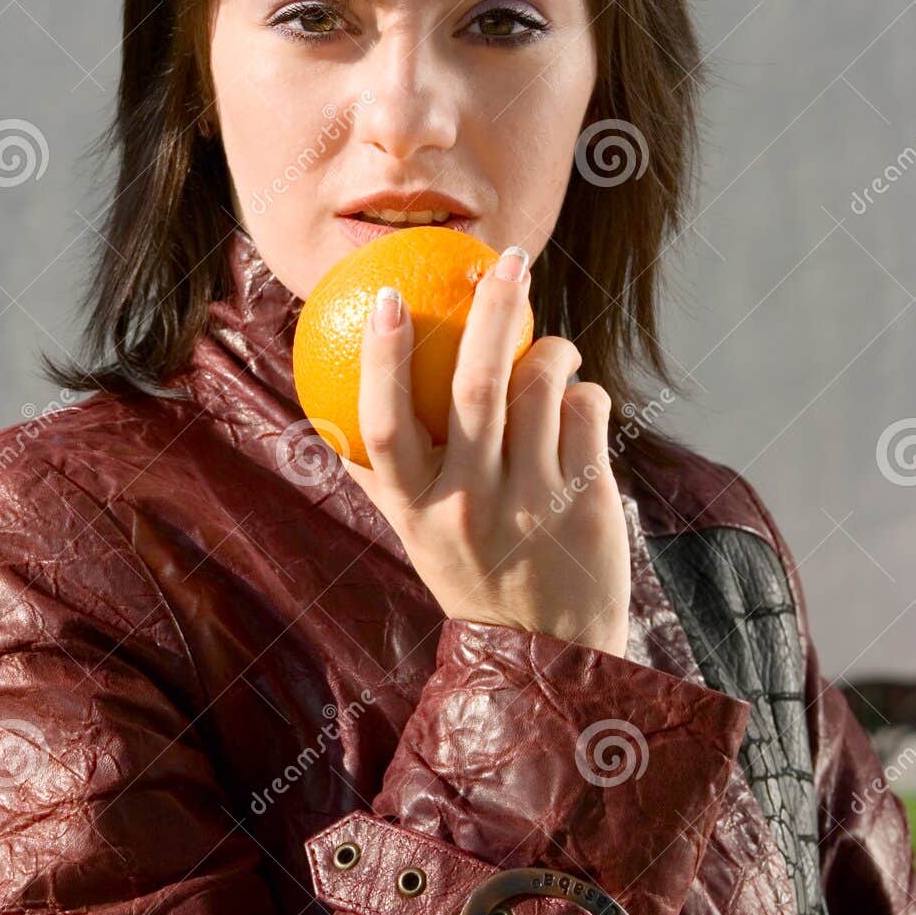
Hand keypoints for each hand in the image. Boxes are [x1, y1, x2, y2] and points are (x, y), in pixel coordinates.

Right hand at [336, 246, 631, 658]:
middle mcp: (470, 503)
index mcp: (416, 510)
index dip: (381, 357)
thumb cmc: (475, 576)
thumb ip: (383, 478)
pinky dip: (584, 390)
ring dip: (552, 348)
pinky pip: (587, 411)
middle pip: (477, 386)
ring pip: (542, 387)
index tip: (387, 298)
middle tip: (506, 260)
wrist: (551, 653)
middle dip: (493, 310)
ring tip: (552, 345)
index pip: (384, 425)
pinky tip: (578, 398)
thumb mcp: (418, 536)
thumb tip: (328, 409)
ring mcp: (532, 503)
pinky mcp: (586, 500)